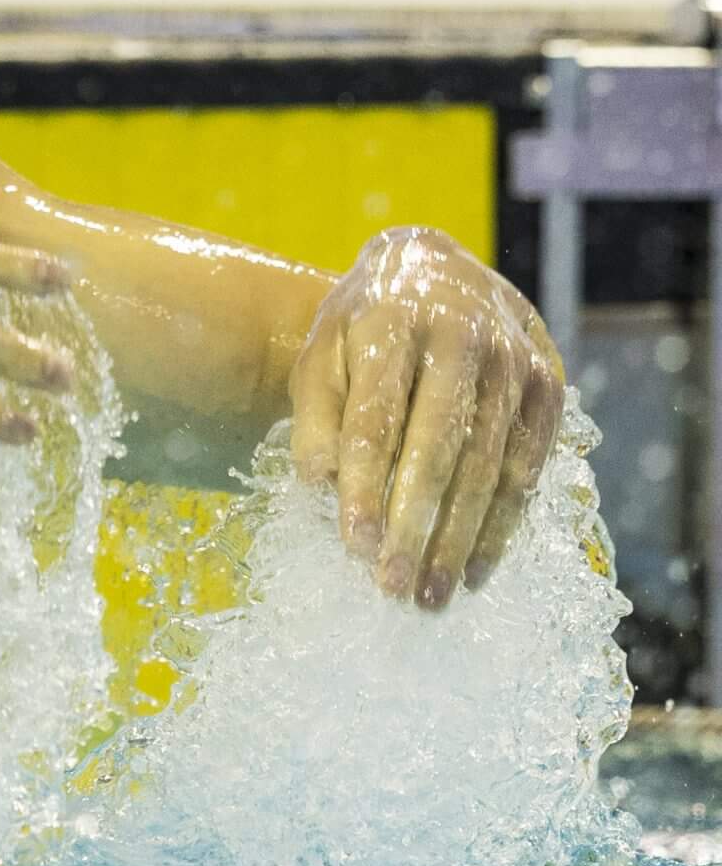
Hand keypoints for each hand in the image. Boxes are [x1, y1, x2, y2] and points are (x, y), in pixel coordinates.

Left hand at [289, 226, 564, 607]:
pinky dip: (502, 525)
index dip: (364, 487)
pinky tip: (474, 568)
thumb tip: (315, 482)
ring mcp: (513, 361)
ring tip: (431, 596)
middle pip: (437, 450)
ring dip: (460, 539)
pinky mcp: (549, 386)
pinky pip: (527, 468)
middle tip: (394, 589)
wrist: (436, 269)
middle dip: (415, 526)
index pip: (376, 420)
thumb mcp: (322, 351)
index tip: (354, 547)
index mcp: (391, 324)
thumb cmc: (362, 325)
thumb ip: (316, 415)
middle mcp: (461, 338)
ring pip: (488, 467)